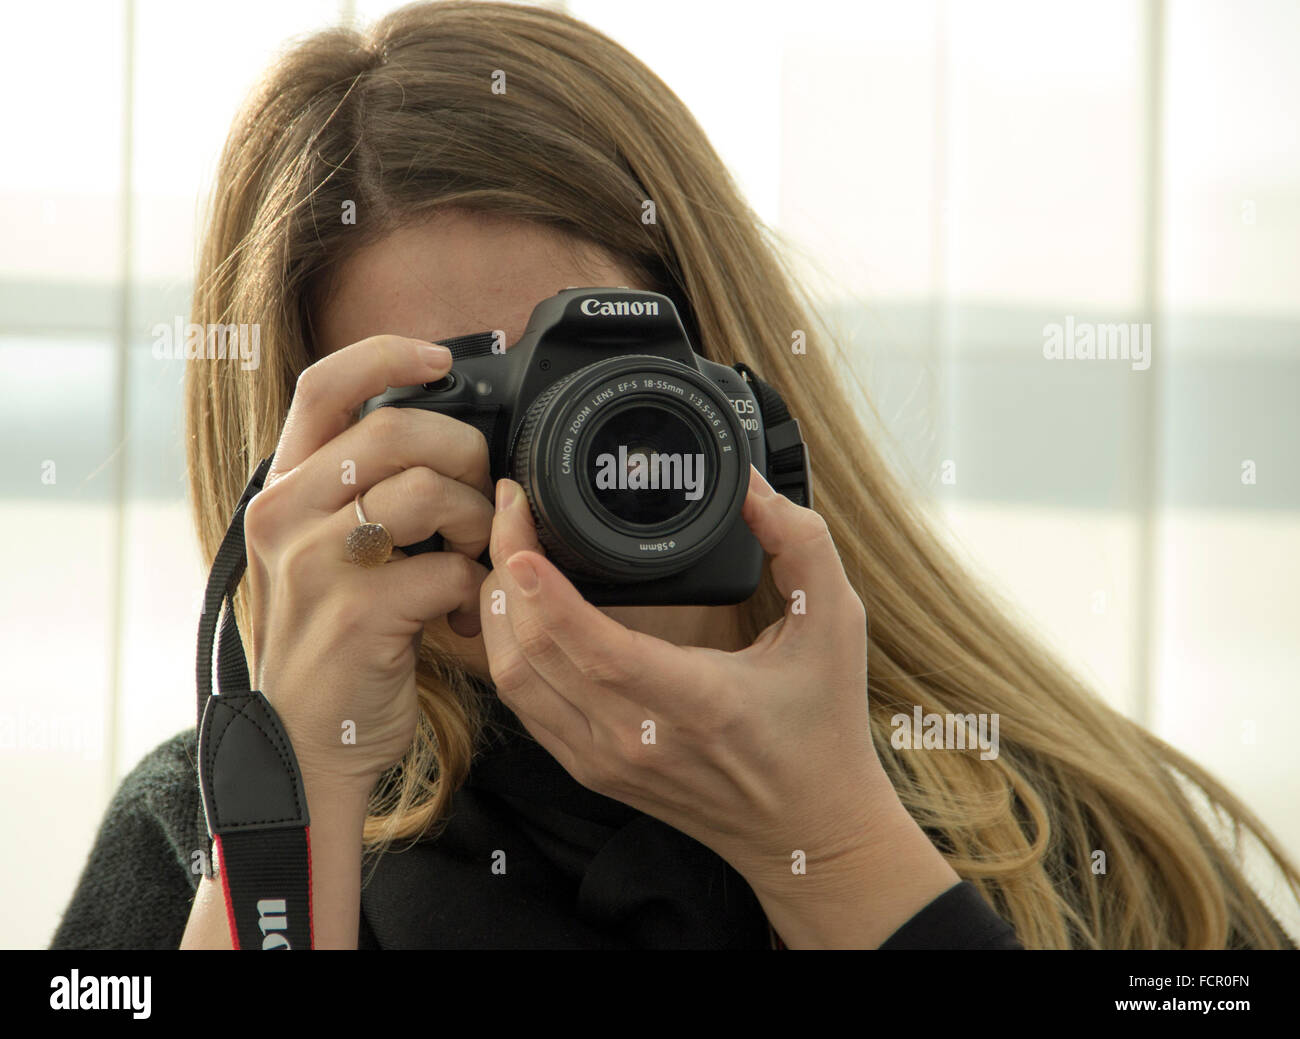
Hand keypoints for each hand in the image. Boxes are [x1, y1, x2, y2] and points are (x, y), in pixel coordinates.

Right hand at [242, 336, 494, 791]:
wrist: (307, 744)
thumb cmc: (334, 641)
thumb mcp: (325, 554)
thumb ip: (362, 494)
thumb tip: (448, 441)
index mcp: (282, 490)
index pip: (322, 387)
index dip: (385, 355)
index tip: (440, 357)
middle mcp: (285, 516)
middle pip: (396, 431)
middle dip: (463, 454)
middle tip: (482, 497)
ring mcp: (315, 565)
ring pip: (426, 492)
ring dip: (475, 523)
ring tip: (474, 560)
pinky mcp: (355, 615)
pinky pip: (446, 568)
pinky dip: (473, 589)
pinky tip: (463, 615)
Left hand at [480, 465, 919, 917]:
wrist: (808, 831)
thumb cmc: (822, 727)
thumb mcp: (836, 624)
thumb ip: (802, 544)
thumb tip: (751, 484)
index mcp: (697, 702)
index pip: (597, 649)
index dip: (546, 592)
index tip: (521, 535)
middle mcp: (637, 739)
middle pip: (536, 653)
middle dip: (507, 570)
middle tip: (512, 509)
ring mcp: (605, 760)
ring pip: (516, 680)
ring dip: (497, 610)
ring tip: (508, 548)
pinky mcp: (590, 770)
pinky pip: (525, 705)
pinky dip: (507, 649)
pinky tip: (515, 607)